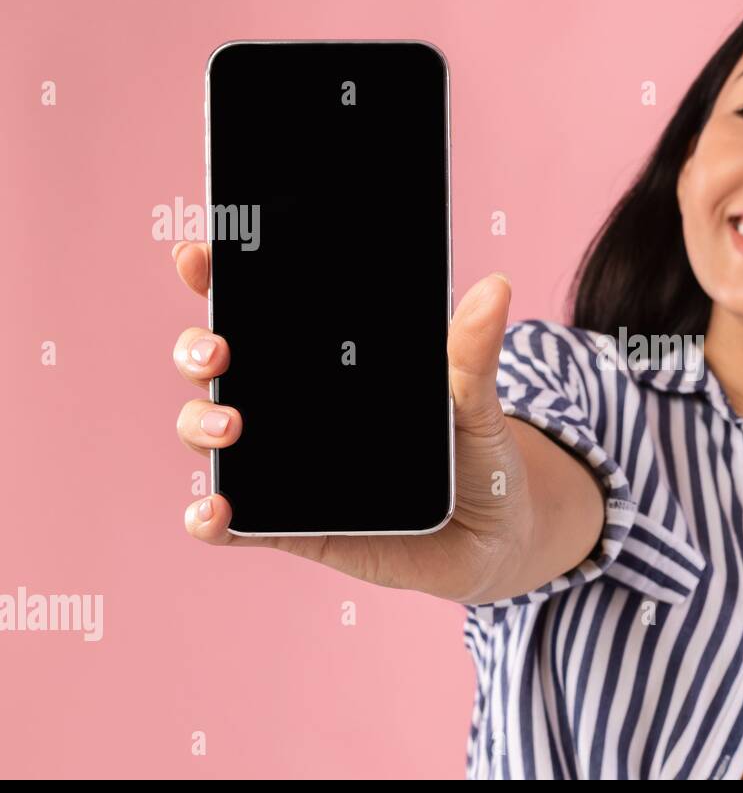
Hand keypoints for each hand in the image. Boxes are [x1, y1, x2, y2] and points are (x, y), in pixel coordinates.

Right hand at [171, 239, 532, 601]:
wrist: (495, 535)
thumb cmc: (476, 455)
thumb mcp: (476, 402)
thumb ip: (473, 353)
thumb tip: (494, 290)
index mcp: (328, 362)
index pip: (261, 311)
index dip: (218, 279)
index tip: (198, 256)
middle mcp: (294, 407)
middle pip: (217, 368)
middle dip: (198, 350)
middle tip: (218, 353)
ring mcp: (286, 465)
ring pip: (212, 434)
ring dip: (200, 425)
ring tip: (231, 429)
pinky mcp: (294, 527)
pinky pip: (235, 523)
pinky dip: (212, 519)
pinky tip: (214, 512)